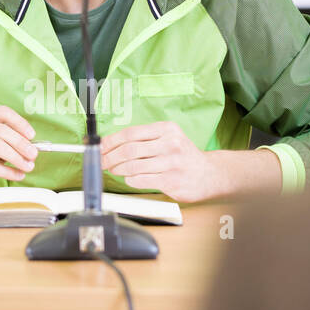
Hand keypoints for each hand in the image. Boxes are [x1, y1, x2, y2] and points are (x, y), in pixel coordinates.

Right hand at [0, 105, 38, 188]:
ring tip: (28, 166)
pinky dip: (8, 171)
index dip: (20, 122)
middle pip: (1, 130)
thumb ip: (1, 139)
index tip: (32, 135)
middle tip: (33, 154)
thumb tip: (29, 145)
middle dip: (21, 143)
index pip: (1, 112)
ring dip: (17, 157)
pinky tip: (18, 175)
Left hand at [100, 120, 223, 203]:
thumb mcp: (168, 138)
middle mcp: (170, 143)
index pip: (131, 133)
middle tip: (102, 162)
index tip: (100, 147)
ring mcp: (171, 163)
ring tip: (114, 170)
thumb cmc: (183, 156)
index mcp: (167, 129)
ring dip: (118, 169)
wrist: (209, 173)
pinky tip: (130, 178)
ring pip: (133, 166)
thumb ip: (144, 139)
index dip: (111, 141)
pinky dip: (130, 180)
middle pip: (129, 150)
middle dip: (110, 157)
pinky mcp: (171, 180)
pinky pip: (141, 180)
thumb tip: (111, 144)